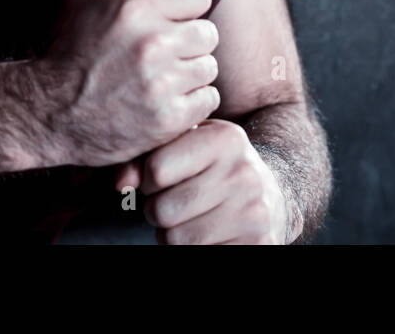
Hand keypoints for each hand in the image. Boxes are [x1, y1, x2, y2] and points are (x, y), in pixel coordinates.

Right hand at [36, 0, 220, 167]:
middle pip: (208, 34)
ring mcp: (162, 83)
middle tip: (170, 55)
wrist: (50, 113)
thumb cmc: (76, 55)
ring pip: (209, 67)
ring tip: (165, 80)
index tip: (176, 22)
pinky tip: (169, 101)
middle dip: (191, 43)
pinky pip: (208, 99)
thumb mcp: (98, 5)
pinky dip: (193, 103)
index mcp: (136, 8)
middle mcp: (153, 42)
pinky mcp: (168, 119)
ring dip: (192, 74)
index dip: (188, 9)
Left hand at [114, 119, 288, 244]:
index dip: (148, 178)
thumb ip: (145, 156)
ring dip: (171, 233)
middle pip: (162, 209)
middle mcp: (243, 173)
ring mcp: (252, 211)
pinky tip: (207, 231)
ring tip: (188, 217)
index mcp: (226, 138)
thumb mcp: (186, 146)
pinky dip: (193, 247)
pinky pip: (197, 255)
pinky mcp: (254, 243)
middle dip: (157, 210)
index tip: (161, 177)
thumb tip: (123, 185)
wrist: (271, 194)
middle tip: (173, 201)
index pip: (156, 169)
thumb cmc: (213, 167)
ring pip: (175, 239)